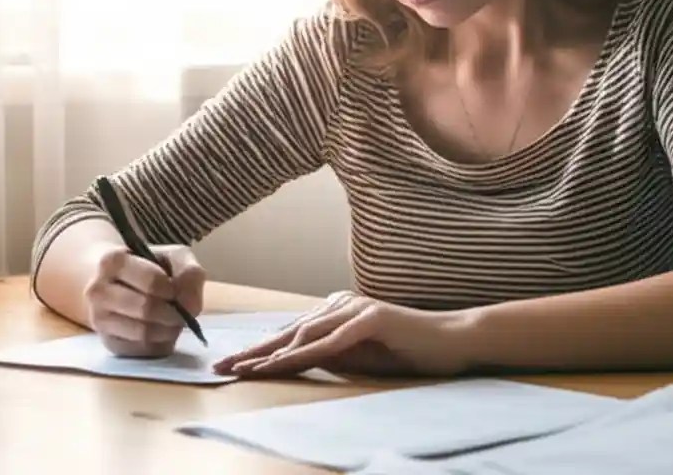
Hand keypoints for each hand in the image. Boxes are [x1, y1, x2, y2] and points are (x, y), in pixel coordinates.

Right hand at [83, 243, 205, 357]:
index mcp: (112, 261)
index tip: (178, 291)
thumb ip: (189, 271)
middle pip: (146, 309)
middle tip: (183, 312)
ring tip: (174, 321)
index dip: (174, 290)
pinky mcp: (107, 342)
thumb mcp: (172, 256)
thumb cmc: (149, 267)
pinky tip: (163, 332)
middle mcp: (97, 290)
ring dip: (169, 330)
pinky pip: (141, 350)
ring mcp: (98, 319)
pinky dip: (160, 344)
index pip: (152, 282)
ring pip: (143, 333)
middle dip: (174, 313)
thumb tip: (189, 305)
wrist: (116, 282)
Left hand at [212, 292, 472, 377]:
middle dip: (253, 351)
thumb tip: (295, 361)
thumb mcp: (360, 358)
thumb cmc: (407, 352)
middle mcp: (341, 304)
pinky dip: (305, 353)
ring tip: (244, 369)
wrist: (452, 341)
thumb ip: (329, 355)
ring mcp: (356, 309)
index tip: (230, 366)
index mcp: (337, 311)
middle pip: (289, 331)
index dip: (259, 350)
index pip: (291, 333)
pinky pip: (332, 341)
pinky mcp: (372, 318)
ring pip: (304, 334)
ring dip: (271, 354)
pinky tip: (283, 363)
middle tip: (221, 367)